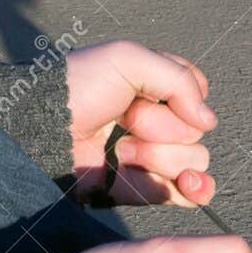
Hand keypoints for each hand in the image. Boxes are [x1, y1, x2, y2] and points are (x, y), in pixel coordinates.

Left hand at [66, 41, 217, 207]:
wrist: (42, 130)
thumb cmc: (78, 87)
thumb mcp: (128, 59)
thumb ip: (180, 79)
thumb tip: (209, 121)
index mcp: (153, 87)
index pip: (197, 92)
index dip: (183, 97)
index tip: (148, 94)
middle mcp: (155, 122)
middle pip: (196, 132)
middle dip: (164, 128)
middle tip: (126, 121)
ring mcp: (148, 157)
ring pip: (193, 162)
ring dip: (159, 157)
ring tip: (121, 151)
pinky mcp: (139, 188)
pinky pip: (181, 194)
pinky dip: (183, 190)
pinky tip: (185, 186)